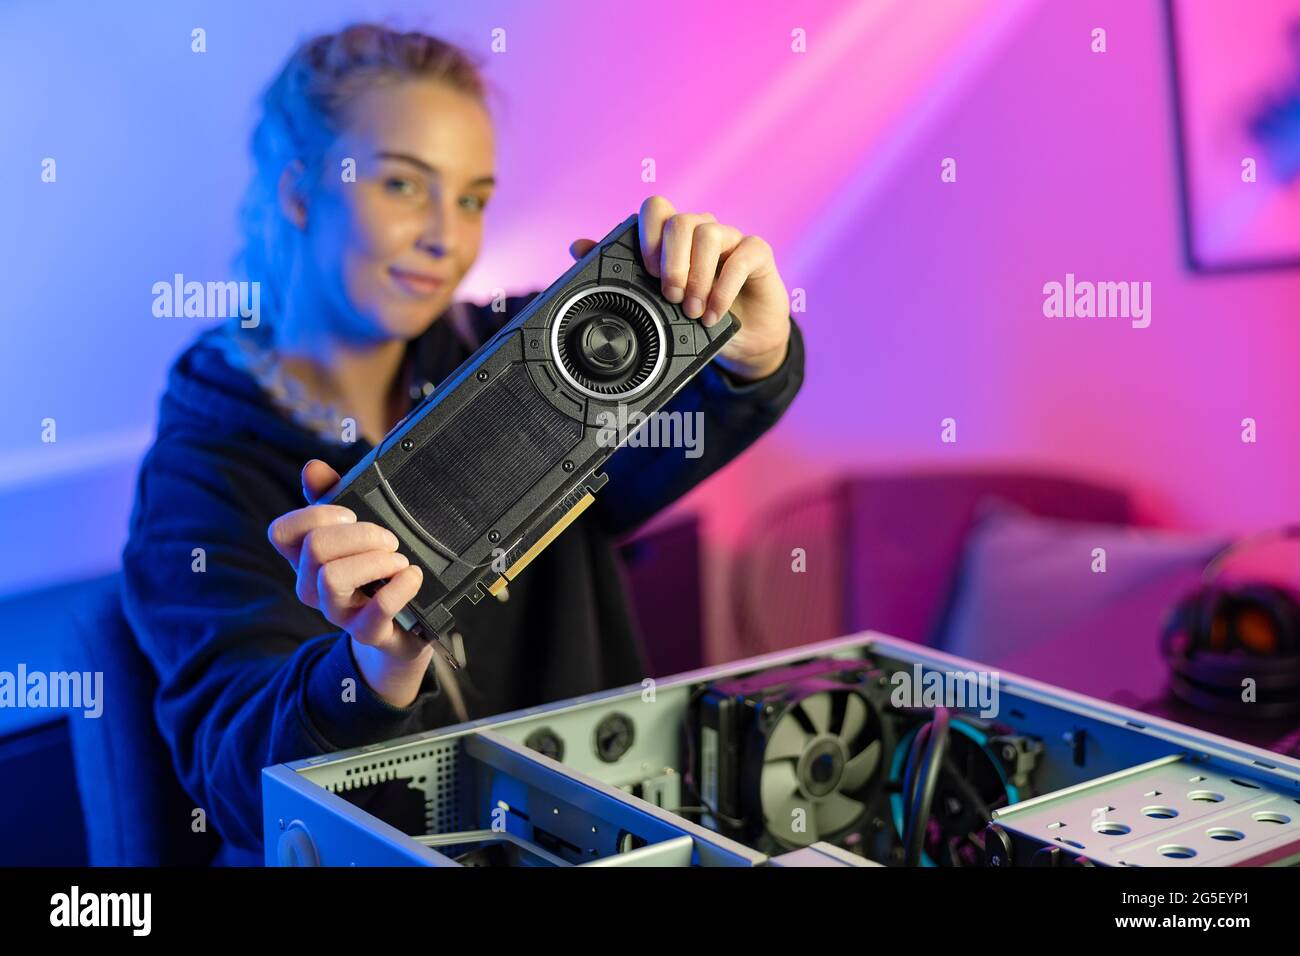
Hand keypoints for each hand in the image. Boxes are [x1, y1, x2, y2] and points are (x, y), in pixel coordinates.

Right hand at [268, 459, 432, 707]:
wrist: (404, 626)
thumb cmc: (377, 570)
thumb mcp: (358, 530)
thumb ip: (337, 495)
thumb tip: (313, 467)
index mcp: (307, 557)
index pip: (281, 532)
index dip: (314, 515)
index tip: (349, 513)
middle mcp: (314, 586)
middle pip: (315, 548)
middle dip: (359, 534)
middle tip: (389, 538)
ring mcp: (338, 612)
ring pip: (333, 578)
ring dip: (374, 561)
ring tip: (400, 560)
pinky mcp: (368, 633)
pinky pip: (375, 612)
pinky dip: (399, 588)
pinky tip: (412, 576)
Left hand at [568, 195, 791, 381]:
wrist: (743, 341)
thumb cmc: (698, 315)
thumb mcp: (656, 300)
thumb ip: (622, 272)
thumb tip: (577, 246)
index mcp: (675, 237)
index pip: (657, 209)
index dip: (649, 235)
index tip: (648, 272)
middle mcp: (702, 231)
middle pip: (682, 220)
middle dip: (672, 262)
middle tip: (670, 297)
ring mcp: (732, 240)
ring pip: (710, 233)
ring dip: (698, 277)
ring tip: (693, 312)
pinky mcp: (758, 254)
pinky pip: (743, 255)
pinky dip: (724, 288)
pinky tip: (715, 314)